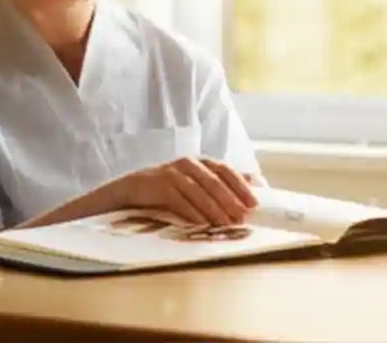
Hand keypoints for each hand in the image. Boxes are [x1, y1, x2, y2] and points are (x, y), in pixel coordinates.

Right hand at [109, 158, 258, 225]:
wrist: (132, 189)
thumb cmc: (168, 188)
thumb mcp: (195, 182)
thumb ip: (220, 183)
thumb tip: (251, 182)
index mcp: (200, 162)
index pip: (225, 170)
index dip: (240, 186)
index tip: (254, 203)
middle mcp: (188, 164)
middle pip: (213, 181)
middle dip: (230, 200)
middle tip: (242, 216)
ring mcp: (172, 173)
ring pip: (198, 190)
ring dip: (213, 208)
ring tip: (226, 223)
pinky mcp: (158, 185)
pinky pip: (178, 200)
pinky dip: (191, 212)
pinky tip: (201, 223)